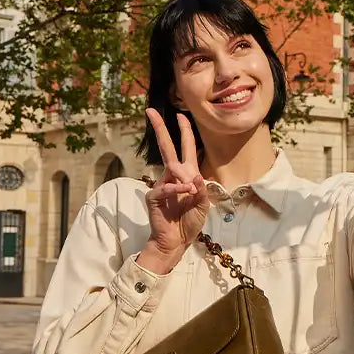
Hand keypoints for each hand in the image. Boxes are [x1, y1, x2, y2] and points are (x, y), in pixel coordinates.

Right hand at [137, 109, 210, 272]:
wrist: (176, 242)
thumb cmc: (190, 223)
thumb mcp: (203, 206)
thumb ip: (201, 191)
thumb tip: (194, 176)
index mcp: (187, 176)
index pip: (185, 149)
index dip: (184, 132)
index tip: (180, 115)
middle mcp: (172, 176)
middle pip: (166, 148)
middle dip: (160, 129)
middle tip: (151, 111)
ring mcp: (162, 185)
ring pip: (172, 169)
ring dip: (184, 178)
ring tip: (191, 194)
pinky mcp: (154, 196)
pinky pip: (165, 187)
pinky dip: (176, 189)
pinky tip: (185, 193)